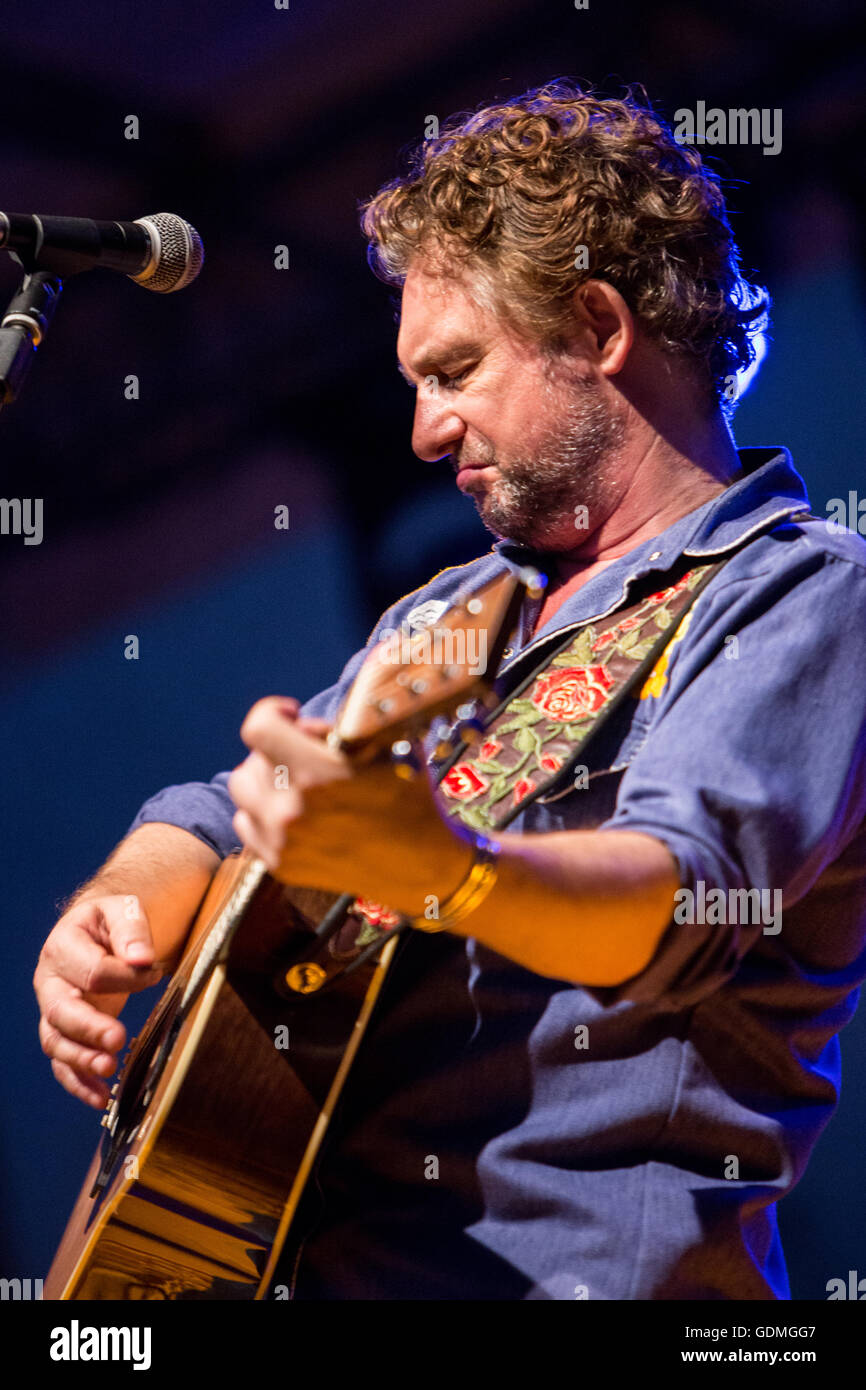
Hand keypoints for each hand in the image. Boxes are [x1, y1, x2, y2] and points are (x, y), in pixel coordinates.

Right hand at [34, 895, 162, 1107]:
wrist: (97, 932)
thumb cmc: (110, 922)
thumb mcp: (122, 910)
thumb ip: (131, 930)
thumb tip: (141, 958)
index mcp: (62, 947)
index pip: (92, 971)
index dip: (126, 976)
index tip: (153, 972)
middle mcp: (50, 982)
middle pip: (61, 1012)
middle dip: (89, 1029)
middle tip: (118, 1039)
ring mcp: (54, 1010)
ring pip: (56, 1042)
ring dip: (81, 1060)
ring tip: (109, 1071)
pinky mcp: (65, 1033)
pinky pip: (63, 1063)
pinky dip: (78, 1083)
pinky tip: (100, 1098)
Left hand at [228, 697, 471, 913]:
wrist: (422, 868)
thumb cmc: (410, 803)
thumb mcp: (387, 750)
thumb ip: (343, 729)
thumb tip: (308, 723)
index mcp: (318, 775)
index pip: (258, 729)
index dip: (272, 712)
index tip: (291, 714)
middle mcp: (292, 810)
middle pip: (251, 758)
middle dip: (277, 748)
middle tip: (307, 754)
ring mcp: (282, 842)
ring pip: (243, 791)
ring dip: (265, 780)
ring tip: (295, 783)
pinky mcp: (280, 865)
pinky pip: (247, 824)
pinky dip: (263, 813)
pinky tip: (293, 811)